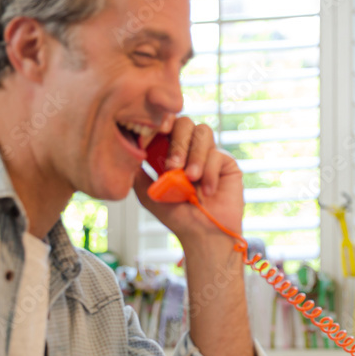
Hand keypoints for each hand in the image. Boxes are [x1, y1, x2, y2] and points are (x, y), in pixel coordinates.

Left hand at [133, 117, 244, 248]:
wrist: (202, 234)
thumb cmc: (177, 217)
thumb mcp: (148, 194)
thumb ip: (137, 172)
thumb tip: (128, 150)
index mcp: (170, 152)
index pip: (166, 125)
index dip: (162, 121)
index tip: (158, 130)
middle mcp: (190, 149)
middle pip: (184, 122)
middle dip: (178, 143)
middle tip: (173, 167)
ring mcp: (209, 154)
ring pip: (203, 132)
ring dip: (194, 155)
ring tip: (191, 179)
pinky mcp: (226, 163)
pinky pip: (217, 154)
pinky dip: (210, 173)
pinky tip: (207, 192)